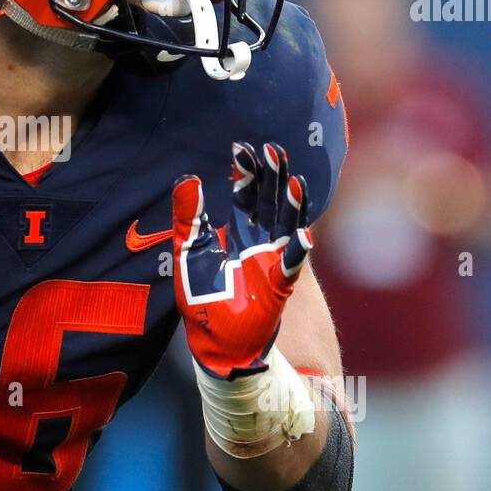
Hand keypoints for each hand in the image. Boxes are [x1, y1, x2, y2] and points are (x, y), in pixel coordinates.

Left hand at [172, 141, 313, 378]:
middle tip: (274, 149)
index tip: (242, 148)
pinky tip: (303, 238)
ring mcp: (272, 265)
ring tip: (296, 183)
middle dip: (273, 178)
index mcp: (238, 235)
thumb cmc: (201, 299)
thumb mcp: (188, 251)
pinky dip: (296, 254)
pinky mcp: (276, 290)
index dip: (246, 174)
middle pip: (271, 204)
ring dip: (292, 207)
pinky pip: (289, 269)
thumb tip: (188, 178)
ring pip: (287, 228)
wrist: (212, 342)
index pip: (246, 197)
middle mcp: (260, 245)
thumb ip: (189, 217)